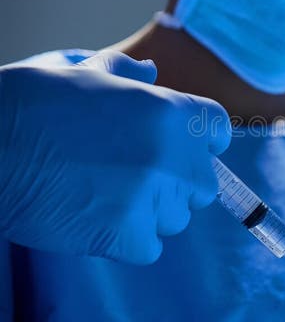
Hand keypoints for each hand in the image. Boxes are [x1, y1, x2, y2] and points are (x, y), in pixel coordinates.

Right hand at [0, 51, 229, 263]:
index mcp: (169, 111)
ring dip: (148, 212)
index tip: (175, 149)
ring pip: (175, 218)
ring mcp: (152, 198)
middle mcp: (171, 156)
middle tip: (128, 175)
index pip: (216, 131)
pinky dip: (126, 240)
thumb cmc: (31, 103)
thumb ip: (128, 76)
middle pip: (202, 184)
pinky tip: (93, 218)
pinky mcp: (126, 236)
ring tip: (101, 193)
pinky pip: (149, 248)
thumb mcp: (84, 74)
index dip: (197, 141)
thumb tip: (150, 73)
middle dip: (174, 183)